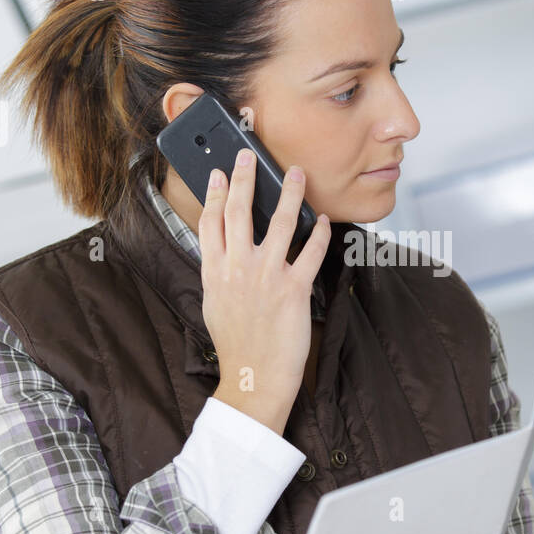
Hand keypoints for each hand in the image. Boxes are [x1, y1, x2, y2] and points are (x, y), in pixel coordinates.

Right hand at [200, 147, 331, 435]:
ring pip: (278, 223)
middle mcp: (238, 269)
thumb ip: (218, 274)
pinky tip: (323, 220)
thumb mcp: (215, 305)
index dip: (213, 194)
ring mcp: (266, 277)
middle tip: (248, 155)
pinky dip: (320, 233)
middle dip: (243, 179)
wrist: (254, 377)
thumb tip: (223, 251)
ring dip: (289, 194)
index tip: (217, 173)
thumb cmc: (237, 346)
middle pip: (238, 213)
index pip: (210, 223)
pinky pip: (311, 252)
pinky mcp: (294, 289)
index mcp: (215, 273)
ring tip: (296, 174)